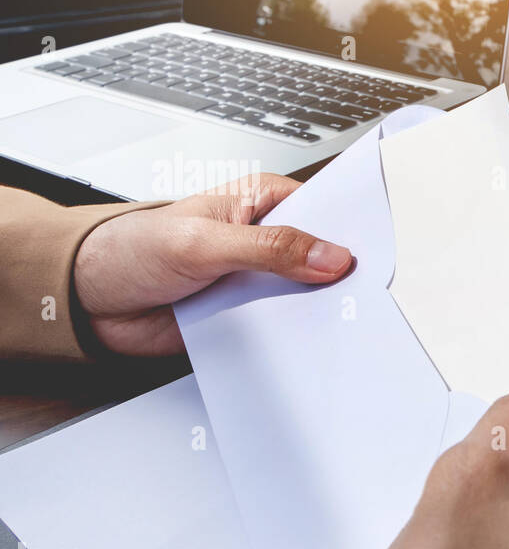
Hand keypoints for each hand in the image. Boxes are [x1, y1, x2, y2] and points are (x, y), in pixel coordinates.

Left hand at [73, 174, 352, 356]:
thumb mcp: (202, 241)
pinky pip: (287, 331)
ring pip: (310, 299)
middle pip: (325, 258)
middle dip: (342, 277)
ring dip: (321, 312)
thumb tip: (329, 256)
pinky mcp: (252, 319)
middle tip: (368, 292)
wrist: (89, 302)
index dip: (352, 227)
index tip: (379, 247)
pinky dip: (298, 340)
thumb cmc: (130, 250)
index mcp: (262, 203)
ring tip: (348, 321)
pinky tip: (314, 345)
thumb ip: (268, 248)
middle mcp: (268, 241)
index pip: (324, 209)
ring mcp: (261, 281)